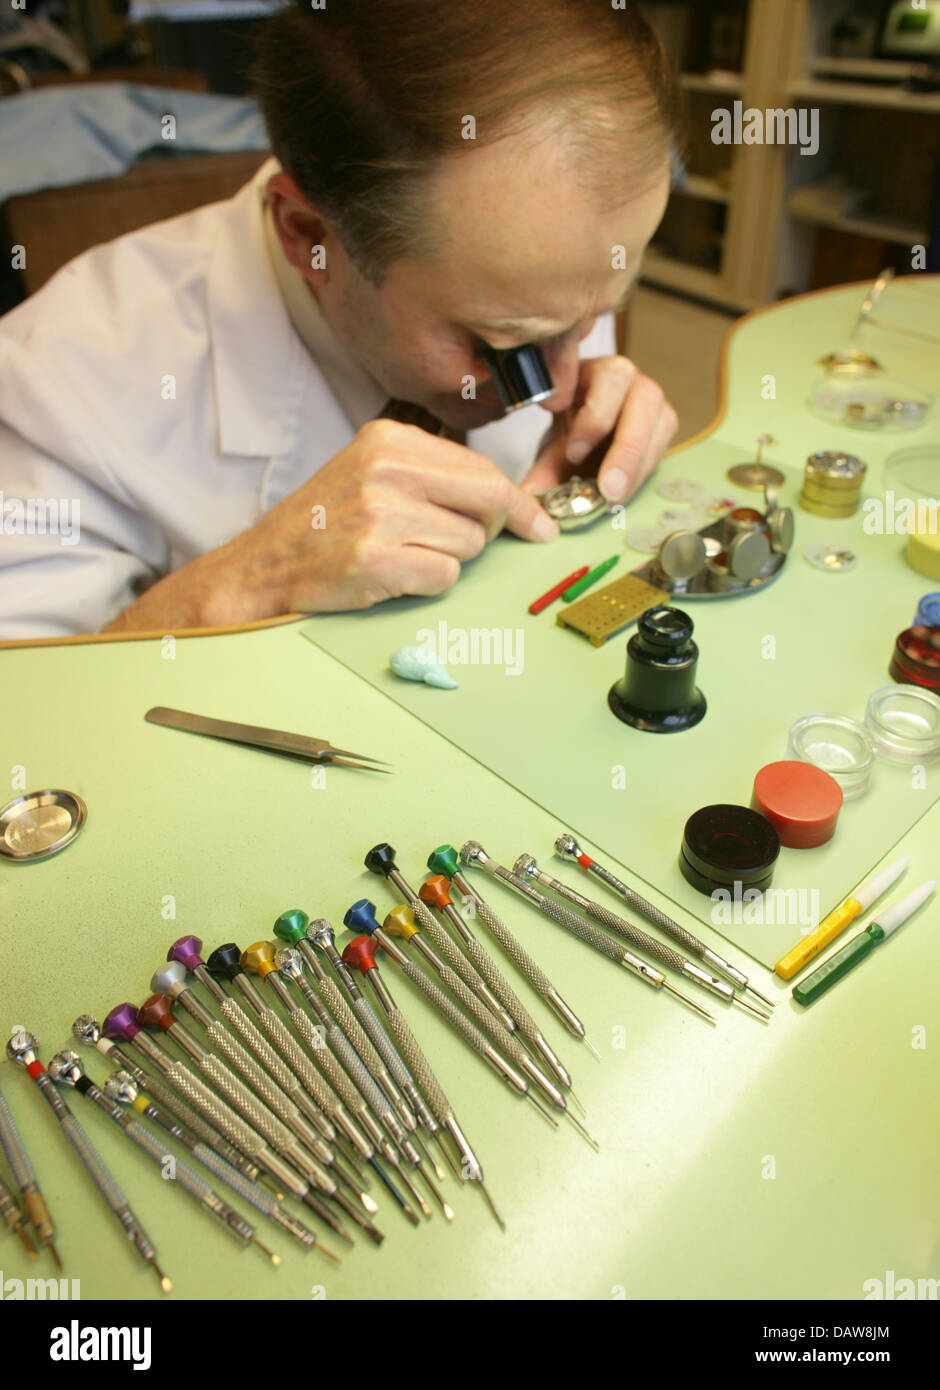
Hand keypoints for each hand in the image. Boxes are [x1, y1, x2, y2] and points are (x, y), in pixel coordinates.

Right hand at [214, 418, 558, 617]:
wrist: (262, 565)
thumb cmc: (325, 525)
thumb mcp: (373, 473)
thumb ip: (435, 476)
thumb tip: (512, 502)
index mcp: (391, 438)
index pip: (484, 469)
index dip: (517, 503)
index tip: (537, 524)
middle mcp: (387, 469)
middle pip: (489, 500)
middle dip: (492, 530)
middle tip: (466, 543)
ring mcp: (380, 514)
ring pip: (469, 545)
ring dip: (447, 560)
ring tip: (401, 555)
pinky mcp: (376, 560)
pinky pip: (444, 577)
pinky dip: (427, 584)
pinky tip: (392, 576)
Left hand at [521, 356, 678, 504]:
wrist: (588, 439)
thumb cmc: (571, 433)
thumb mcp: (554, 448)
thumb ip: (545, 472)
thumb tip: (531, 503)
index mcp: (597, 372)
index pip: (608, 380)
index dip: (594, 418)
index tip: (573, 454)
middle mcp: (632, 380)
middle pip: (646, 398)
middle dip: (627, 448)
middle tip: (607, 488)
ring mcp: (654, 400)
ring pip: (663, 422)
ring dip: (638, 465)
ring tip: (614, 498)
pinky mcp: (665, 424)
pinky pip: (663, 447)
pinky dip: (643, 473)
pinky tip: (623, 494)